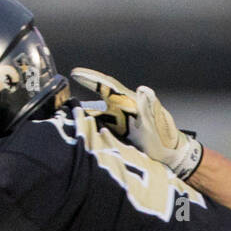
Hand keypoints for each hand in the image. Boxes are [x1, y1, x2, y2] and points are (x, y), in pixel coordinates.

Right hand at [70, 68, 203, 178]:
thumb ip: (149, 107)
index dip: (92, 79)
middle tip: (60, 102)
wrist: (170, 158)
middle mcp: (121, 111)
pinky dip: (87, 131)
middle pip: (96, 101)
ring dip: (80, 118)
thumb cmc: (166, 139)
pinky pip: (98, 130)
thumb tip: (143, 89)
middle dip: (78, 100)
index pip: (108, 86)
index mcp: (130, 103)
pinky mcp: (117, 136)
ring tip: (64, 121)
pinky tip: (77, 135)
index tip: (76, 73)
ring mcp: (118, 124)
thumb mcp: (157, 123)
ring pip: (94, 117)